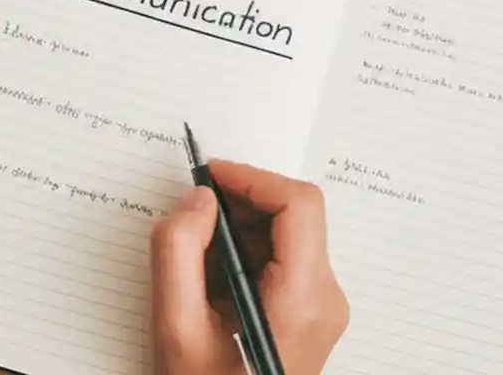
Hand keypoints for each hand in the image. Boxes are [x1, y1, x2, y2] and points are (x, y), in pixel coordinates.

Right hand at [150, 160, 349, 374]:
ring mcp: (322, 307)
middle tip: (194, 209)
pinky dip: (249, 249)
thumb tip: (197, 201)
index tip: (211, 174)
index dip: (253, 178)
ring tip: (197, 249)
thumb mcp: (176, 327)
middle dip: (242, 201)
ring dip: (243, 226)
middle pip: (296, 215)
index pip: (299, 205)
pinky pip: (286, 258)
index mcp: (303, 300)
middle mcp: (326, 299)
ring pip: (290, 234)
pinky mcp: (311, 312)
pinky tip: (211, 273)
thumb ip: (178, 252)